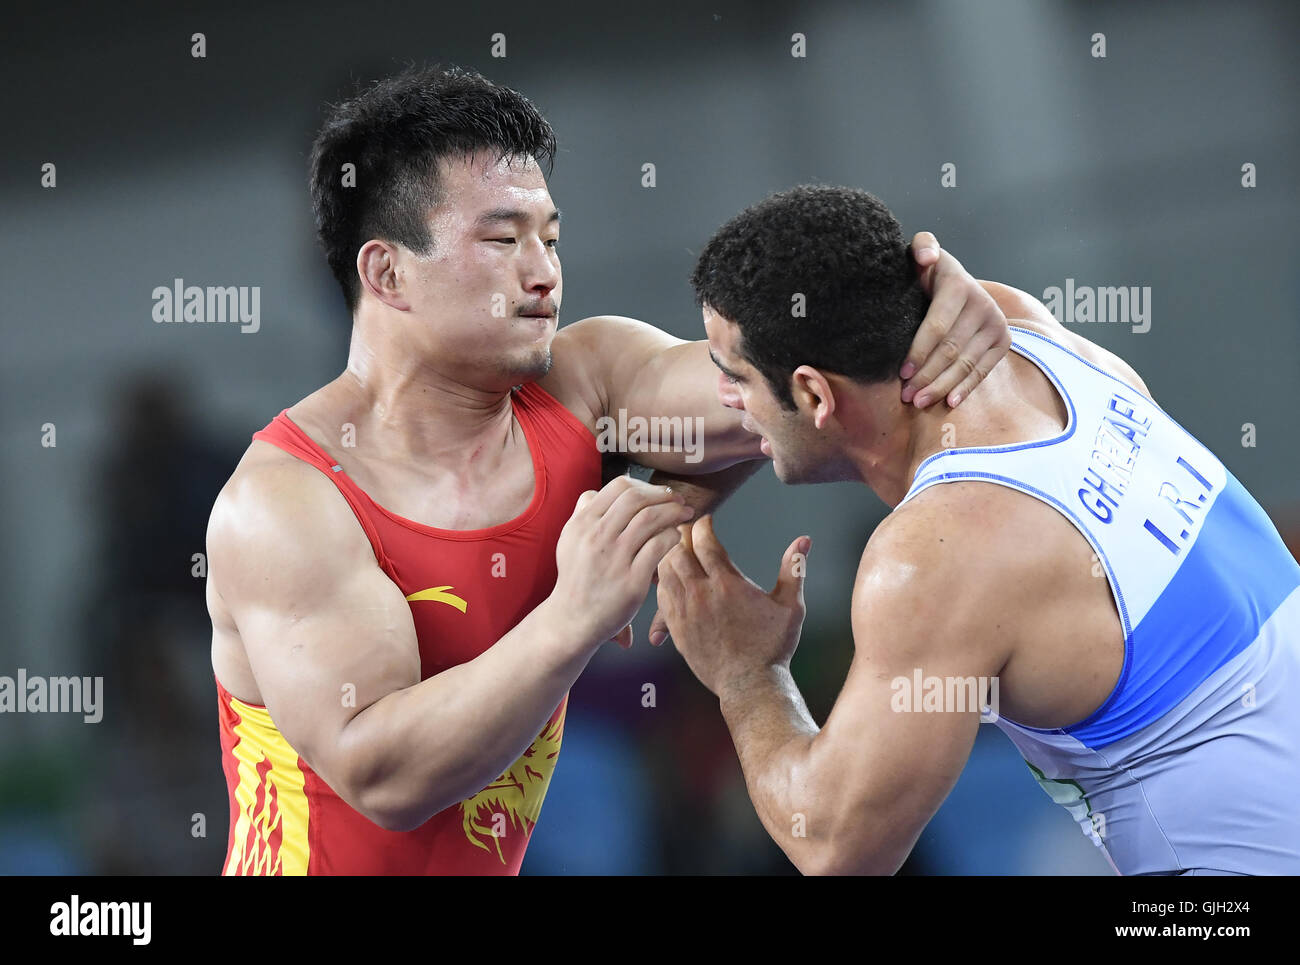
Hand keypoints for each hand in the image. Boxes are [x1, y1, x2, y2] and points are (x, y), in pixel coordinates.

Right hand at [550, 476, 693, 650]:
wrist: (572, 620)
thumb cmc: (577, 578)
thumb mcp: (569, 541)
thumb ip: (583, 514)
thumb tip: (600, 491)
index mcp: (582, 523)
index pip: (619, 487)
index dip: (645, 485)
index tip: (658, 493)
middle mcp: (596, 537)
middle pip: (636, 498)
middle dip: (664, 495)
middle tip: (678, 500)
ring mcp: (614, 558)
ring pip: (650, 518)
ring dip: (673, 512)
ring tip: (685, 514)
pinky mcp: (632, 580)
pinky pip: (659, 546)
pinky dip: (672, 536)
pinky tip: (676, 537)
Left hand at [655, 515, 808, 696]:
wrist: (749, 685)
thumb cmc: (773, 646)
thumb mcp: (791, 606)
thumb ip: (794, 569)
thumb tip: (803, 540)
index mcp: (726, 583)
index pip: (703, 539)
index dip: (703, 524)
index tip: (707, 519)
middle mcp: (700, 594)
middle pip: (677, 549)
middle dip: (682, 534)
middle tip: (688, 528)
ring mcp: (684, 611)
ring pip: (664, 570)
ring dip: (669, 555)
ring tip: (678, 548)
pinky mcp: (675, 627)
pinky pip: (660, 593)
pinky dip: (663, 579)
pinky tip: (672, 576)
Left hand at [901, 232, 1011, 408]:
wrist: (955, 283)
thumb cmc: (929, 274)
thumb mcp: (922, 254)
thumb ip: (921, 246)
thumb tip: (926, 258)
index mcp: (959, 286)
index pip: (937, 327)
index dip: (919, 352)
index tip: (902, 373)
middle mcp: (983, 305)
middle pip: (951, 350)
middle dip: (927, 376)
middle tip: (907, 396)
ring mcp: (996, 324)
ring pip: (965, 364)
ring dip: (942, 387)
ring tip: (920, 402)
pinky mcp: (1004, 341)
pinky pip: (983, 370)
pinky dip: (966, 388)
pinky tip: (950, 402)